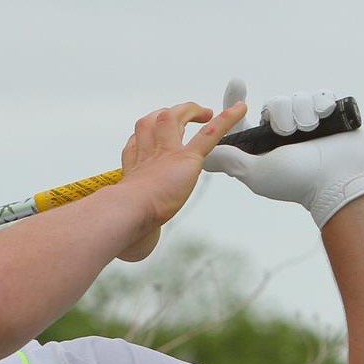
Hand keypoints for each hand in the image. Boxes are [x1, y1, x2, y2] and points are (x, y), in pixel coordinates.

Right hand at [116, 100, 246, 261]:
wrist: (125, 213)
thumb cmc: (122, 224)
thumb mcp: (130, 225)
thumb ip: (136, 236)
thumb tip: (134, 253)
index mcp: (133, 171)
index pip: (135, 146)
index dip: (141, 138)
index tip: (146, 137)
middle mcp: (147, 156)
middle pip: (151, 123)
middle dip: (165, 115)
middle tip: (180, 117)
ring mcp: (165, 153)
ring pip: (173, 118)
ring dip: (188, 110)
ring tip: (203, 111)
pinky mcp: (185, 158)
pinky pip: (209, 134)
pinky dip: (227, 120)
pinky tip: (240, 109)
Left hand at [203, 80, 363, 227]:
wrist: (341, 180)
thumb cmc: (297, 181)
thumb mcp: (257, 172)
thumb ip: (231, 160)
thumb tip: (202, 156)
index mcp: (260, 147)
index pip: (241, 121)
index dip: (234, 102)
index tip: (236, 83)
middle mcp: (281, 135)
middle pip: (272, 105)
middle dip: (280, 115)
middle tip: (287, 133)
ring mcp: (305, 124)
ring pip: (294, 99)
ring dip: (301, 114)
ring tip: (310, 132)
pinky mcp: (326, 115)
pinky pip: (317, 95)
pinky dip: (320, 107)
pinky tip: (324, 122)